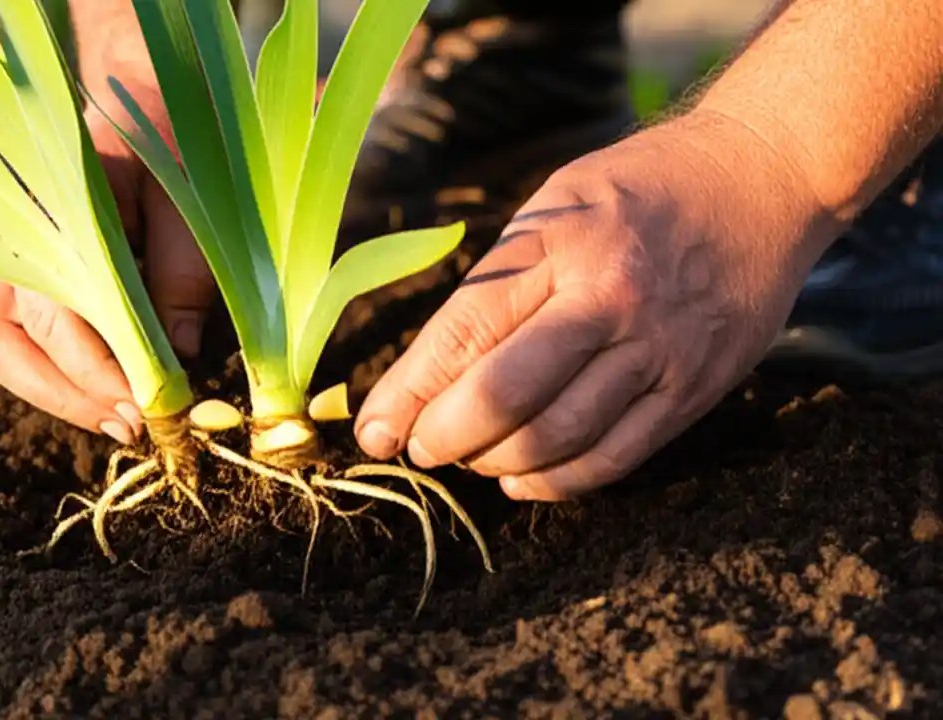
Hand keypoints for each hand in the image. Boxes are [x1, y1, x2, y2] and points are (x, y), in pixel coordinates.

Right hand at [0, 1, 214, 441]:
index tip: (151, 406)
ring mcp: (10, 256)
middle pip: (3, 342)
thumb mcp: (192, 202)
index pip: (58, 316)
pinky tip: (100, 388)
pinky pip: (8, 337)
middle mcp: (15, 238)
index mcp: (52, 213)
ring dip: (48, 391)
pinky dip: (46, 373)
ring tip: (112, 417)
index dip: (101, 374)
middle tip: (130, 425)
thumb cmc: (169, 143)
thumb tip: (178, 359)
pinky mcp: (20, 273)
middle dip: (68, 394)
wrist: (141, 94)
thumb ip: (184, 277)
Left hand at [354, 110, 839, 500]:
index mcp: (561, 243)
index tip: (374, 428)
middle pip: (505, 395)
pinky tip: (523, 478)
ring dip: (495, 463)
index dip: (409, 391)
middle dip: (444, 436)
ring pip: (557, 438)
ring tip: (469, 458)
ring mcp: (658, 349)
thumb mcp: (555, 204)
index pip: (464, 332)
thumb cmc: (638, 189)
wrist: (763, 178)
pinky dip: (558, 481)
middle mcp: (609, 299)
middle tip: (420, 447)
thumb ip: (499, 281)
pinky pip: (615, 457)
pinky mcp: (694, 388)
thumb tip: (430, 371)